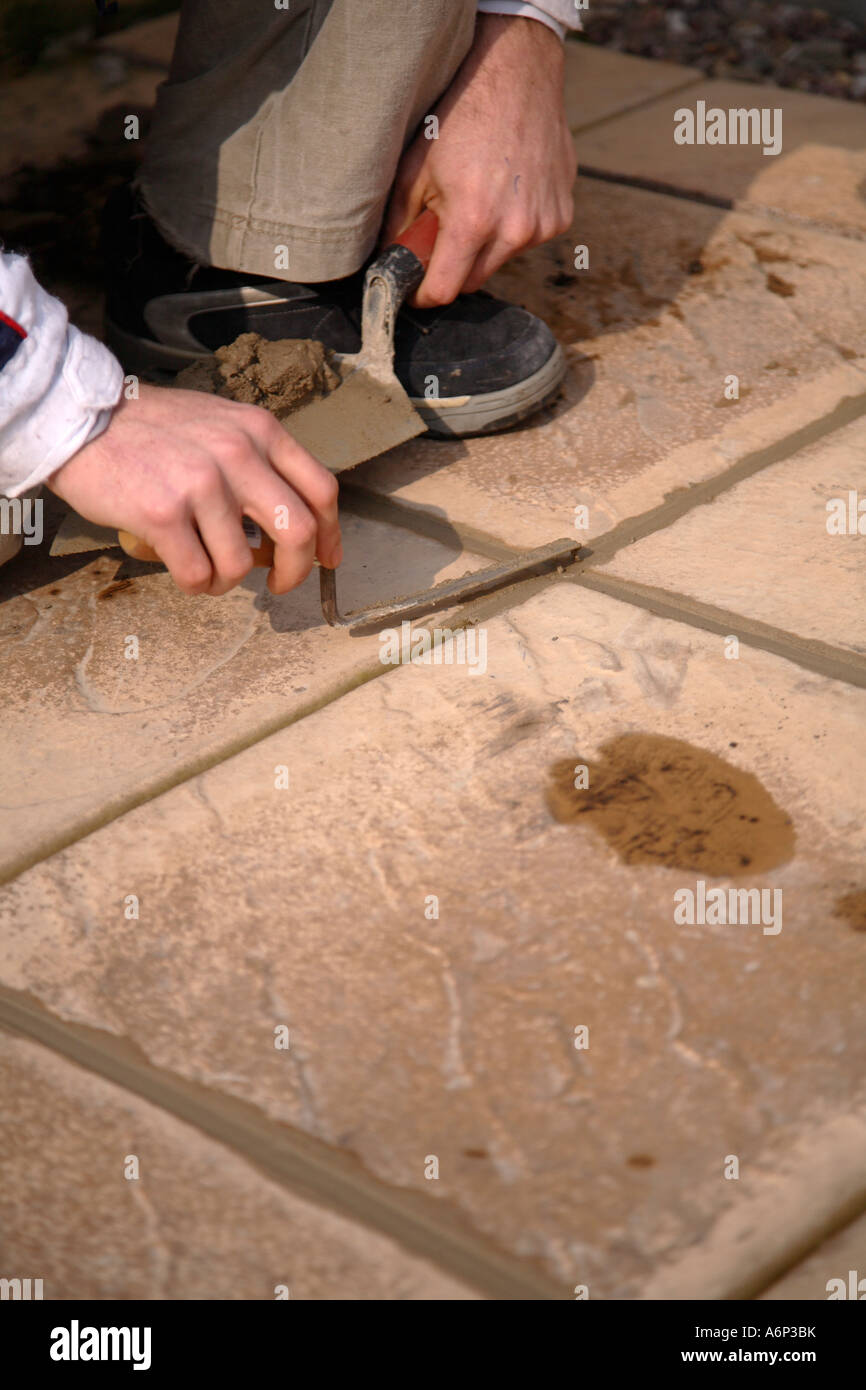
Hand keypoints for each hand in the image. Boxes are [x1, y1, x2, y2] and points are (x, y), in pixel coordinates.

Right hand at [47, 384, 341, 596]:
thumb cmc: (149, 428)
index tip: (326, 558)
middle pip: (299, 532)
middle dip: (294, 571)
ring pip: (242, 564)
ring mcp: (201, 485)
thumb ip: (256, 461)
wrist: (80, 419)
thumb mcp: (219, 423)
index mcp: (259, 430)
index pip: (321, 489)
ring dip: (228, 581)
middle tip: (277, 583)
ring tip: (209, 570)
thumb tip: (288, 524)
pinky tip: (184, 570)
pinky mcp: (163, 515)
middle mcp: (238, 454)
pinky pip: (199, 574)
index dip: (331, 534)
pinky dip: (196, 584)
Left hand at [382, 14, 576, 308]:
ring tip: (480, 200)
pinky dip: (514, 227)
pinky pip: (529, 239)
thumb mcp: (417, 168)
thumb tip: (387, 259)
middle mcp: (514, 231)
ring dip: (486, 245)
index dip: (425, 294)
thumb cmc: (462, 116)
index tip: (416, 288)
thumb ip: (399, 223)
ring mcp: (543, 225)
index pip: (445, 291)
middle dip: (455, 266)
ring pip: (502, 260)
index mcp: (473, 222)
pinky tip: (507, 191)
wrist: (518, 76)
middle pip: (474, 280)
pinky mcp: (562, 216)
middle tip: (443, 234)